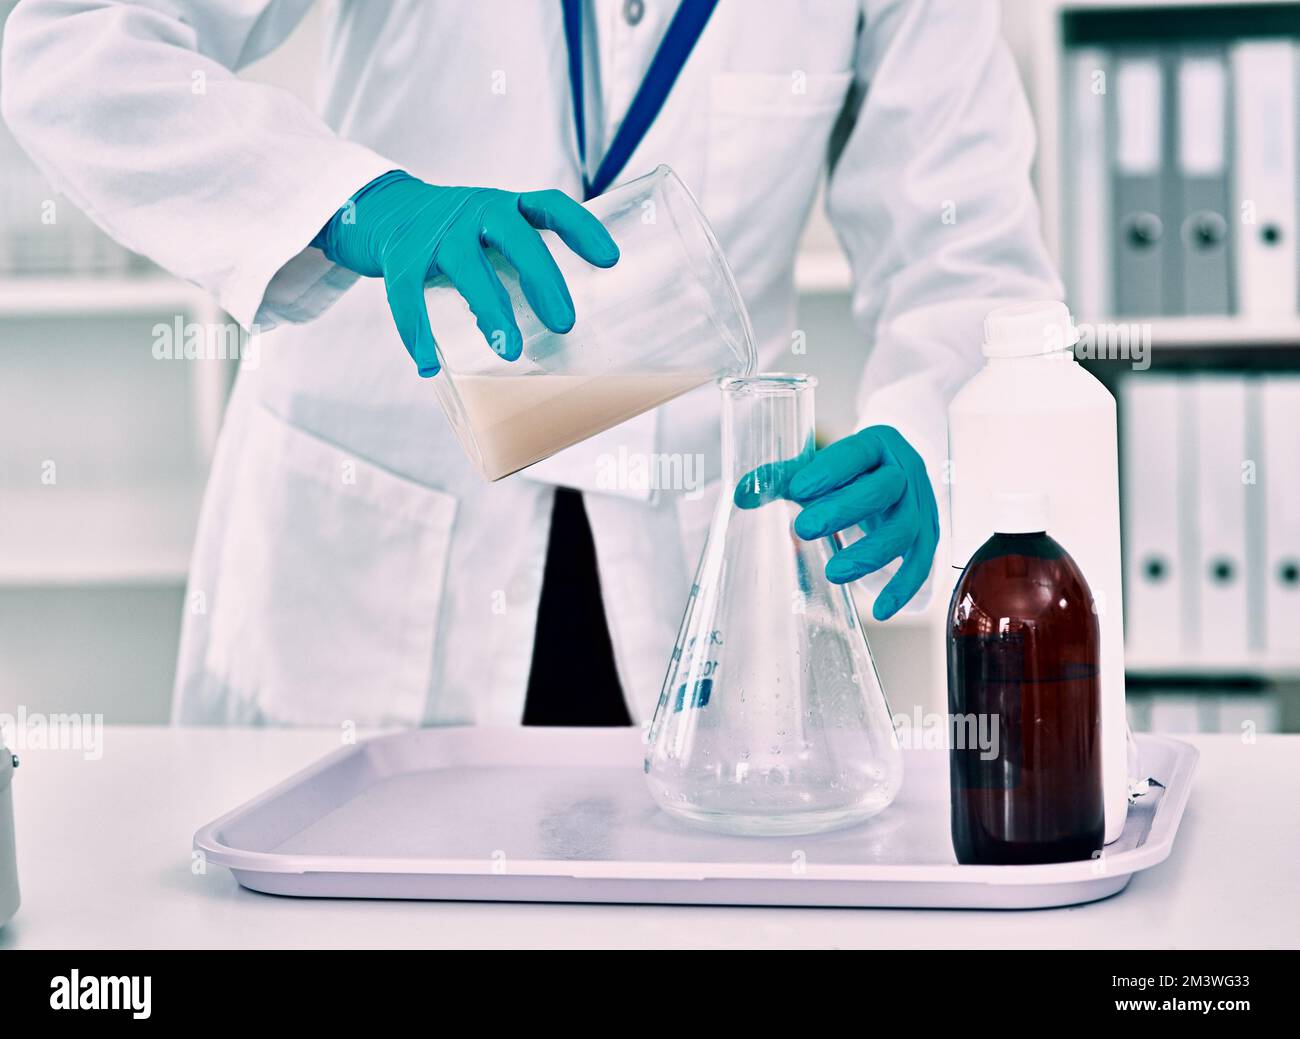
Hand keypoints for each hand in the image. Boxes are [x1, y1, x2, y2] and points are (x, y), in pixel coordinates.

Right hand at [313, 171, 618, 375]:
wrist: (387, 209)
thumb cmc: (461, 234)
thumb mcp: (497, 232)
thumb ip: (528, 264)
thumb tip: (575, 329)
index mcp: (507, 207)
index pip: (550, 206)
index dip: (581, 228)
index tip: (610, 259)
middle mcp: (476, 213)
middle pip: (515, 238)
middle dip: (542, 279)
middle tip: (564, 323)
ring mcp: (437, 233)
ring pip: (467, 267)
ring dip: (490, 310)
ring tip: (509, 351)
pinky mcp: (400, 257)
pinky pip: (406, 296)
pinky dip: (416, 331)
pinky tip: (428, 364)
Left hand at [787, 426, 938, 620]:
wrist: (889, 473)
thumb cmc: (847, 471)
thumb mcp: (817, 469)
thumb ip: (781, 479)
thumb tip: (741, 494)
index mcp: (877, 443)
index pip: (857, 452)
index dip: (830, 470)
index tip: (797, 490)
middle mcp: (905, 470)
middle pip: (885, 489)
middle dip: (845, 510)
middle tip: (804, 528)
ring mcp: (921, 503)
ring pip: (906, 528)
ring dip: (871, 554)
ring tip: (834, 573)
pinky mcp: (927, 533)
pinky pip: (922, 561)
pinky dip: (903, 587)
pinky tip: (880, 609)